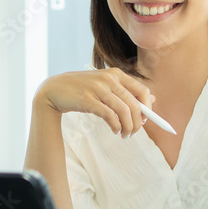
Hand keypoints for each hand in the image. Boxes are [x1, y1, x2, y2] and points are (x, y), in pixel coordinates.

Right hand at [34, 68, 154, 138]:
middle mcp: (109, 79)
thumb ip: (128, 91)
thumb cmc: (84, 89)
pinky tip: (115, 131)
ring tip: (125, 135)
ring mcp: (98, 88)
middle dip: (137, 123)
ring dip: (127, 127)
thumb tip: (152, 99)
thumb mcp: (107, 85)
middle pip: (134, 104)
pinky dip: (116, 126)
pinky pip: (109, 116)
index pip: (142, 91)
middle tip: (134, 132)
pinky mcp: (88, 100)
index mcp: (116, 73)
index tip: (144, 120)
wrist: (55, 89)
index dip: (147, 108)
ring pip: (124, 111)